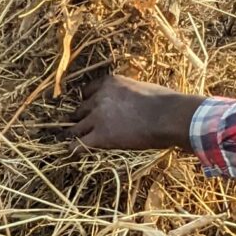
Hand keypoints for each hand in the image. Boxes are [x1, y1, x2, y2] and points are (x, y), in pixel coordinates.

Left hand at [68, 72, 200, 151]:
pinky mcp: (100, 136)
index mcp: (110, 83)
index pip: (87, 90)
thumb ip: (129, 93)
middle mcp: (99, 98)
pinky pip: (78, 144)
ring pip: (74, 127)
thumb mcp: (142, 88)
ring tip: (67, 140)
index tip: (89, 107)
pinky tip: (71, 152)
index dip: (88, 100)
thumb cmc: (165, 102)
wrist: (168, 116)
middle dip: (80, 118)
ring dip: (72, 133)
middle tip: (80, 126)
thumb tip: (134, 102)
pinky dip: (73, 149)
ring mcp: (97, 117)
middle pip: (80, 109)